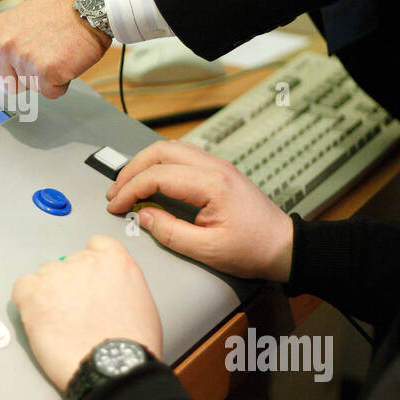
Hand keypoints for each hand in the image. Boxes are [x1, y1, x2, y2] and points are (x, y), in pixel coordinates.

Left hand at [0, 0, 110, 102]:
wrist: (90, 3)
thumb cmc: (60, 12)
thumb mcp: (20, 22)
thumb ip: (5, 46)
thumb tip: (7, 77)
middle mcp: (4, 46)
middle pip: (8, 83)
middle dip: (27, 73)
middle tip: (44, 48)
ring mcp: (24, 59)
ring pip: (32, 88)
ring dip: (47, 75)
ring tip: (57, 50)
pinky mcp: (47, 72)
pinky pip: (52, 91)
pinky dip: (63, 80)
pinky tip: (68, 57)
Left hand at [11, 236, 162, 392]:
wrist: (111, 368)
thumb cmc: (130, 346)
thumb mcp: (141, 302)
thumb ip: (121, 285)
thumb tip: (109, 291)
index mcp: (115, 261)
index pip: (96, 246)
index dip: (90, 265)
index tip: (87, 280)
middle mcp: (85, 262)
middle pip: (68, 263)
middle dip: (69, 285)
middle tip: (73, 312)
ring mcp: (57, 276)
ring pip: (44, 275)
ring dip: (48, 294)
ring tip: (58, 323)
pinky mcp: (35, 294)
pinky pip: (22, 287)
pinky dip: (26, 302)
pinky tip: (38, 318)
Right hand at [105, 140, 294, 282]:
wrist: (283, 246)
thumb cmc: (253, 249)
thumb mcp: (207, 250)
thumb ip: (170, 233)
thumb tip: (144, 217)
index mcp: (212, 184)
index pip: (158, 175)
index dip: (130, 190)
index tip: (116, 206)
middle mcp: (214, 168)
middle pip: (161, 151)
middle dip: (131, 169)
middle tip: (116, 192)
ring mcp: (217, 166)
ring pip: (171, 149)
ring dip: (145, 164)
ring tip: (128, 185)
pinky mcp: (218, 172)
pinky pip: (182, 157)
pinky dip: (160, 165)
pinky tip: (151, 181)